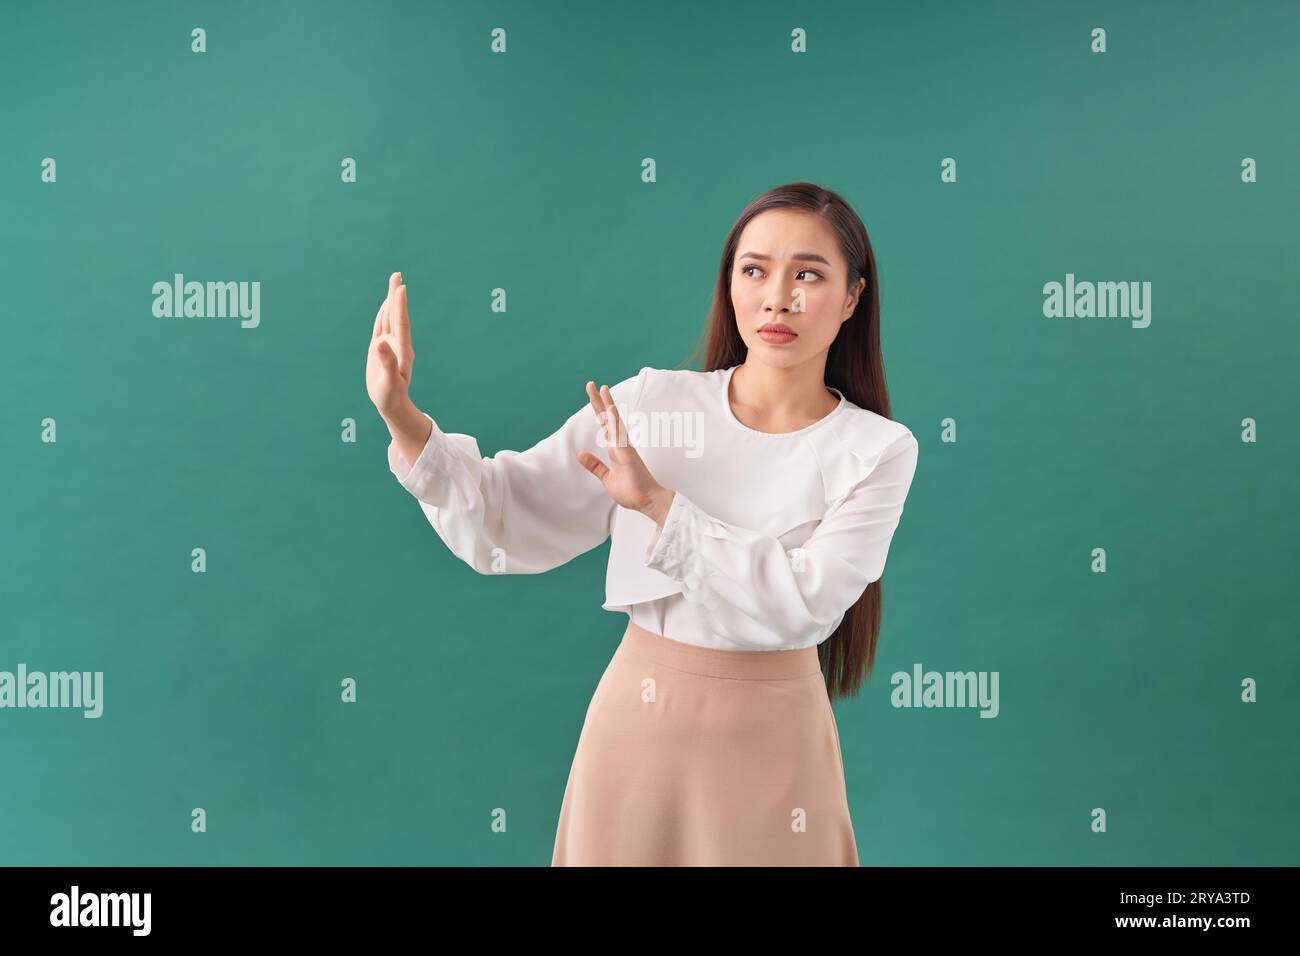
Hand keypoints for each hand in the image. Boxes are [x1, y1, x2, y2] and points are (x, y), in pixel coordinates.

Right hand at [366, 272, 414, 418]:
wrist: (391, 404)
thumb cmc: (391, 396)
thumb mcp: (389, 382)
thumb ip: (386, 362)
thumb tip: (380, 342)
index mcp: (402, 351)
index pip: (402, 324)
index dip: (400, 306)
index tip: (401, 288)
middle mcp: (398, 344)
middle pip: (397, 315)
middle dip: (396, 295)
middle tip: (397, 275)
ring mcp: (390, 345)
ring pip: (390, 318)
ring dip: (391, 300)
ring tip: (394, 283)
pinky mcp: (381, 348)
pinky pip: (382, 326)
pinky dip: (383, 313)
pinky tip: (385, 304)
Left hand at [578, 382, 675, 522]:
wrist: (646, 501)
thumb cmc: (631, 491)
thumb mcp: (607, 477)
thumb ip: (595, 465)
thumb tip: (581, 454)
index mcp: (616, 448)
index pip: (605, 425)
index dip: (599, 410)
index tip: (594, 394)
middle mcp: (621, 444)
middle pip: (608, 418)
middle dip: (599, 401)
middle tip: (591, 384)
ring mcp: (625, 447)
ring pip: (614, 422)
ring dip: (608, 405)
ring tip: (602, 388)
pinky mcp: (627, 454)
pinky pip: (619, 435)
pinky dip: (614, 421)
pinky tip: (610, 409)